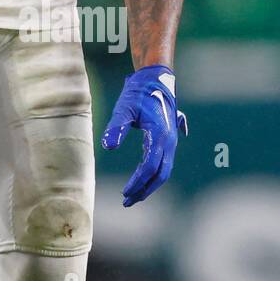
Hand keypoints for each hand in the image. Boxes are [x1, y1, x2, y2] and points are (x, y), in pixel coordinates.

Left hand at [101, 64, 187, 206]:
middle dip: (144, 189)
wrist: (155, 79)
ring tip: (133, 195)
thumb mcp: (124, 108)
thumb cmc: (138, 93)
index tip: (124, 192)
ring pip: (164, 170)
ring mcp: (171, 141)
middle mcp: (170, 141)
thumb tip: (108, 146)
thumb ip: (116, 127)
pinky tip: (144, 180)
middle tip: (127, 201)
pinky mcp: (168, 139)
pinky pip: (163, 162)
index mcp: (160, 135)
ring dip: (149, 184)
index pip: (150, 166)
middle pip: (160, 174)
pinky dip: (154, 174)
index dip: (137, 182)